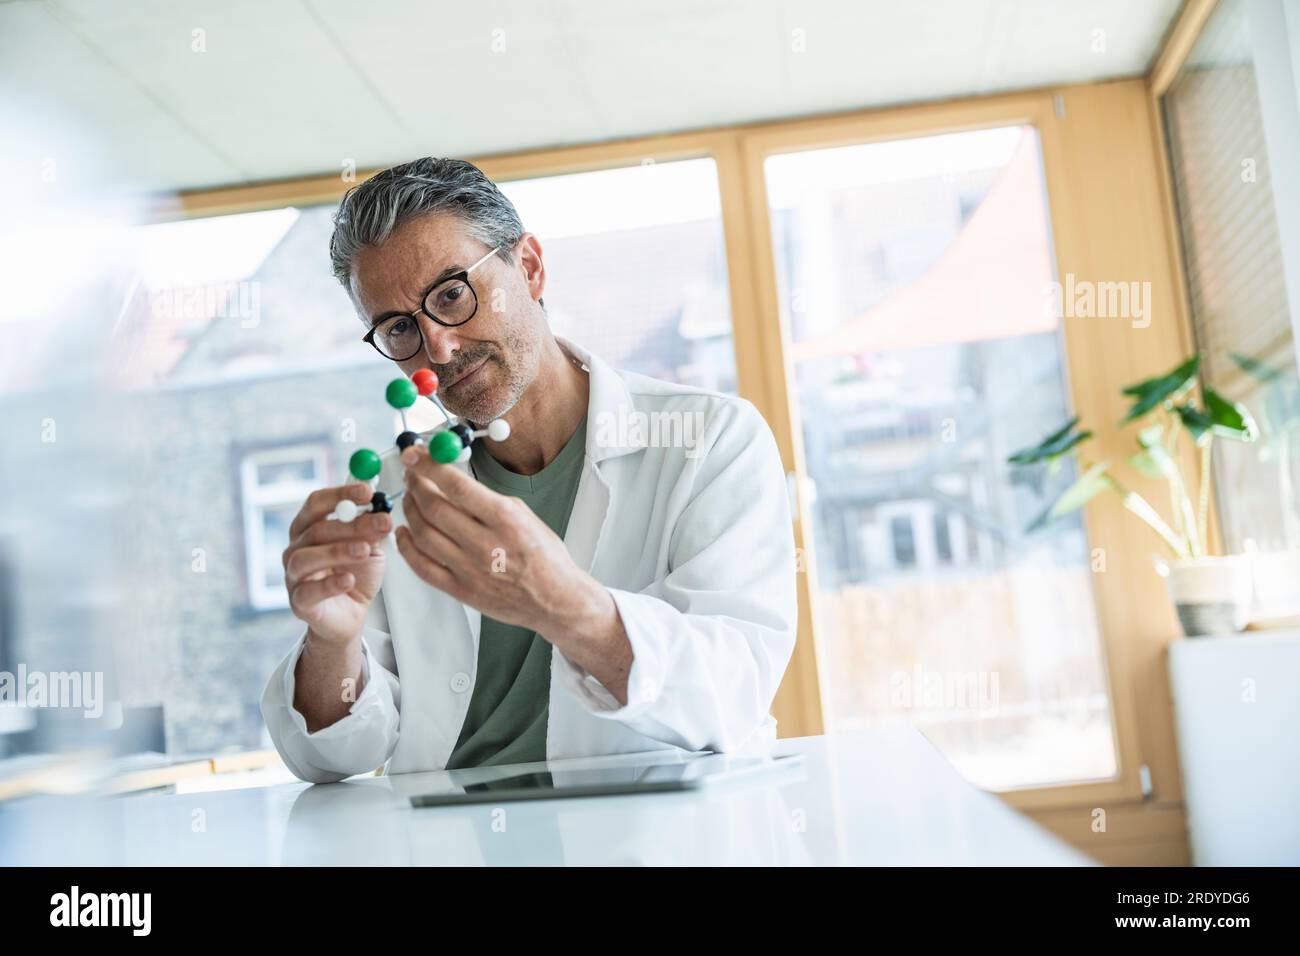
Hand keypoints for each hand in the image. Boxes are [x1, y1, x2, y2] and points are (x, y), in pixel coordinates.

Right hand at [283, 483, 390, 645]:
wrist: (352, 615)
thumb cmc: (356, 575)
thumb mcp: (370, 547)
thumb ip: (371, 528)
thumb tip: (380, 506)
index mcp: (309, 528)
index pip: (317, 503)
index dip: (340, 494)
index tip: (368, 491)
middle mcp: (296, 548)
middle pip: (316, 529)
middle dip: (351, 524)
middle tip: (382, 522)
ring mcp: (293, 576)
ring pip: (306, 558)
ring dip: (338, 551)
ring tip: (365, 550)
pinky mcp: (299, 603)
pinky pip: (308, 591)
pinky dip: (329, 584)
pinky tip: (349, 580)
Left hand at [395, 447, 599, 639]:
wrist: (555, 599)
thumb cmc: (545, 559)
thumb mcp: (525, 515)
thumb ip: (489, 500)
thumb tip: (455, 483)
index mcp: (505, 520)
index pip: (457, 486)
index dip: (430, 466)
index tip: (416, 455)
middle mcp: (485, 544)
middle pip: (434, 508)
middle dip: (416, 485)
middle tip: (413, 475)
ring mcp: (470, 570)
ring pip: (423, 535)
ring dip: (410, 511)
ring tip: (410, 499)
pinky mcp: (461, 590)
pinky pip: (422, 567)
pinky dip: (407, 547)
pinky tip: (404, 533)